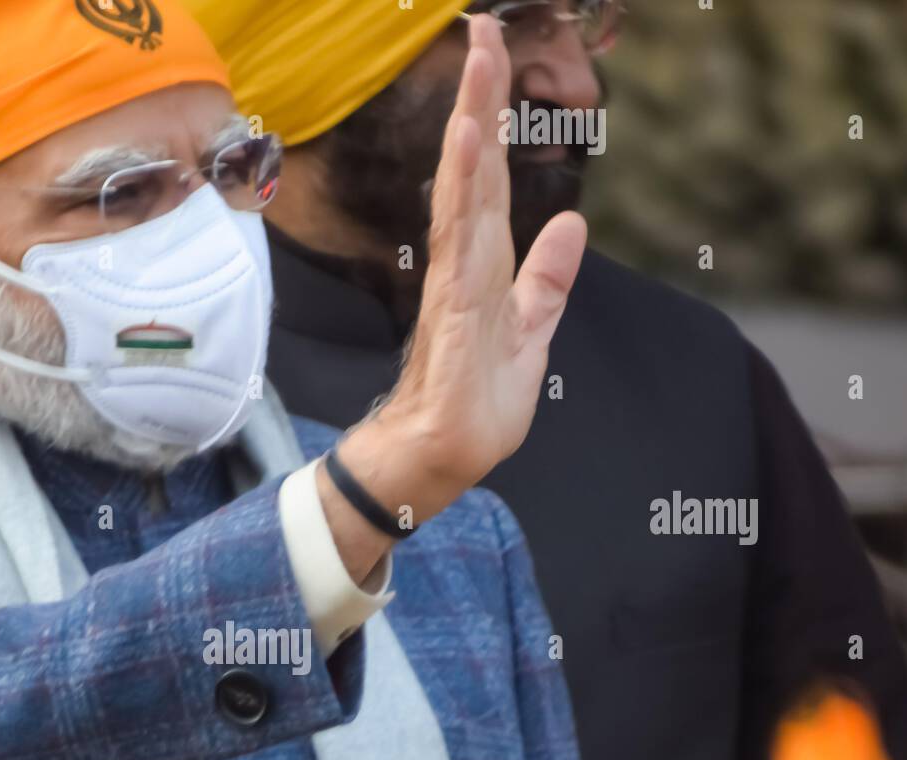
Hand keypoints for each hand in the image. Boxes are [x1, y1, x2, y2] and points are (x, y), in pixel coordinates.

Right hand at [326, 12, 587, 581]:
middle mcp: (464, 267)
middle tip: (484, 32)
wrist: (440, 464)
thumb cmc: (475, 410)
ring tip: (478, 65)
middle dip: (481, 102)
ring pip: (463, 192)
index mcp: (483, 270)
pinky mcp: (453, 312)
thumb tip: (570, 227)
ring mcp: (454, 286)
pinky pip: (457, 240)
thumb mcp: (531, 340)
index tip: (498, 66)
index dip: (497, 126)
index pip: (493, 185)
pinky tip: (468, 146)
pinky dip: (462, 190)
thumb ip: (545, 285)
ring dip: (471, 127)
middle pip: (476, 173)